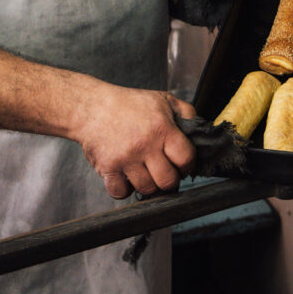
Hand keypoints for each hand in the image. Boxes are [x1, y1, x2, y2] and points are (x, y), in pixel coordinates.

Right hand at [74, 86, 196, 198]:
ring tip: (147, 172)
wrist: (92, 107)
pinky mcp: (108, 168)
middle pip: (168, 180)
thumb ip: (186, 113)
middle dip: (170, 179)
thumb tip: (200, 131)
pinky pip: (121, 193)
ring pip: (147, 189)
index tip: (182, 164)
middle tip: (166, 172)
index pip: (186, 159)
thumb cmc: (130, 104)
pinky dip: (126, 189)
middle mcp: (145, 145)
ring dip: (150, 185)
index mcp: (162, 128)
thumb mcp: (163, 100)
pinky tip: (128, 177)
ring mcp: (126, 159)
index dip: (188, 165)